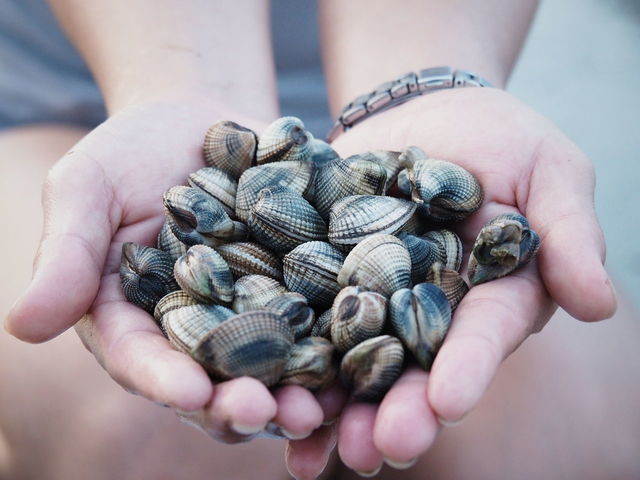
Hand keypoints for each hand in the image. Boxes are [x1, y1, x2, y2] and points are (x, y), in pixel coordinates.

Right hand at [4, 96, 331, 444]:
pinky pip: (318, 324)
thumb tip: (23, 325)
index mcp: (136, 319)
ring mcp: (250, 314)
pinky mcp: (298, 289)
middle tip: (266, 413)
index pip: (143, 360)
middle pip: (213, 379)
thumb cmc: (130, 152)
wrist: (200, 120)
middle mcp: (195, 330)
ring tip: (319, 407)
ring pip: (270, 367)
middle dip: (238, 402)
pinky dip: (336, 345)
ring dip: (294, 392)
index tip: (190, 394)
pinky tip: (360, 356)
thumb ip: (65, 253)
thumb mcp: (86, 189)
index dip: (164, 381)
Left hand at [286, 87, 616, 476]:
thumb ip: (569, 234)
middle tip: (377, 449)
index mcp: (490, 297)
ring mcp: (374, 300)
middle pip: (413, 368)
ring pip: (354, 363)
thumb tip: (601, 303)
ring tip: (312, 450)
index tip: (448, 401)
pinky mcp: (324, 278)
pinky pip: (305, 322)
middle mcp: (432, 313)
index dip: (468, 367)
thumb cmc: (502, 140)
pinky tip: (266, 402)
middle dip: (396, 410)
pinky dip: (288, 361)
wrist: (427, 114)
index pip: (483, 334)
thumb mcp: (548, 171)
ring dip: (335, 408)